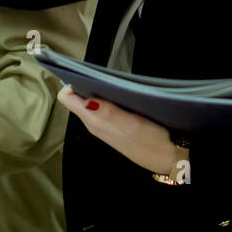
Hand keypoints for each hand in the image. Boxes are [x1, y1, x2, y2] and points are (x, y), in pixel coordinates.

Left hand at [57, 86, 185, 178]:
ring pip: (89, 102)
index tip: (86, 73)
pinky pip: (102, 107)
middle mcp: (93, 123)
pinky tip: (121, 96)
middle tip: (104, 76)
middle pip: (77, 98)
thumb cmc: (149, 141)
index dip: (72, 82)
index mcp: (93, 121)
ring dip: (99, 90)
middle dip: (87, 83)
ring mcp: (102, 125)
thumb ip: (107, 112)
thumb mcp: (130, 123)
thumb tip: (85, 99)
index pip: (67, 98)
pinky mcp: (112, 126)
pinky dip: (108, 98)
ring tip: (114, 84)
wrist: (164, 158)